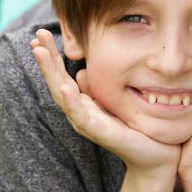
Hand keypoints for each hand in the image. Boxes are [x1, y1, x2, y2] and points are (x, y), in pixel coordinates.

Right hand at [31, 29, 179, 179]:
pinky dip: (71, 101)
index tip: (41, 35)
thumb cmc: (136, 129)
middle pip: (56, 82)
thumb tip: (82, 72)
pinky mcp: (99, 132)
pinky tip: (64, 86)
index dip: (51, 56)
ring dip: (50, 73)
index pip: (62, 76)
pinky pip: (81, 116)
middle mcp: (80, 113)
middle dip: (45, 59)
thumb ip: (97, 89)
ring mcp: (87, 123)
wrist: (155, 156)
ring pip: (62, 95)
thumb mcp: (115, 101)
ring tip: (41, 53)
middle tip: (36, 35)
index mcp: (83, 104)